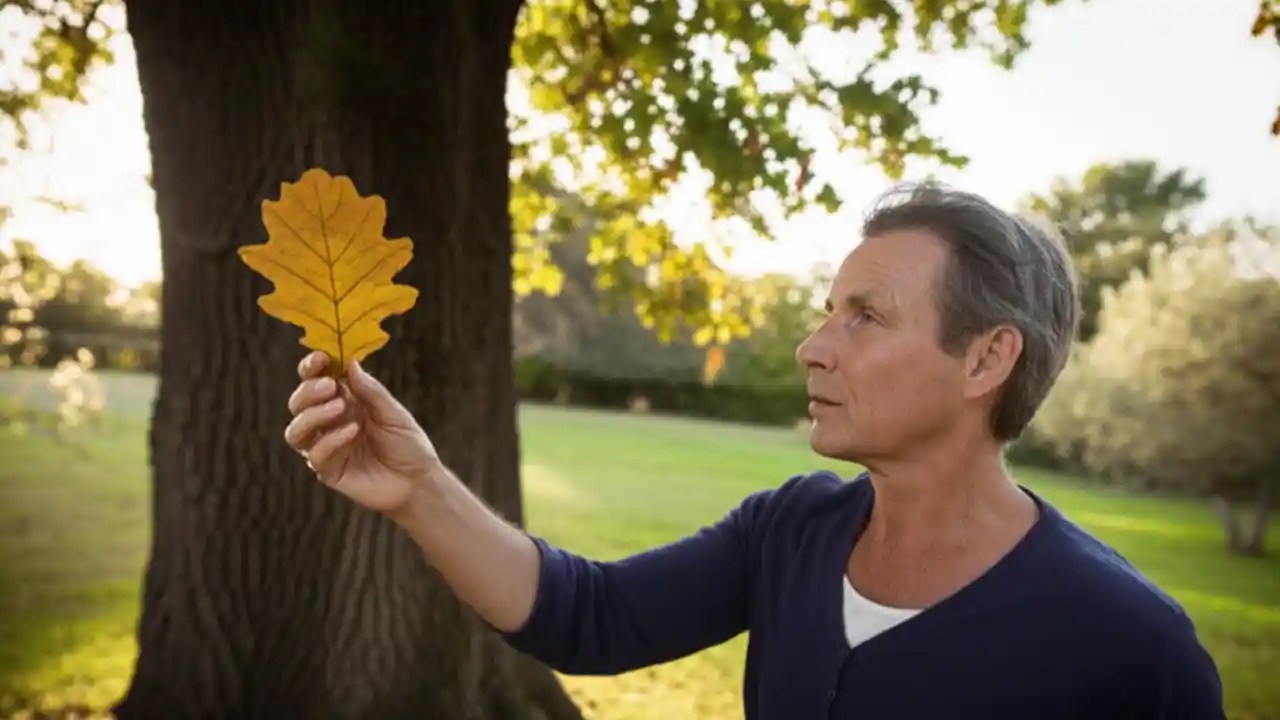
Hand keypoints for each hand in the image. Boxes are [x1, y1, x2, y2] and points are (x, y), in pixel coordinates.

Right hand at [285, 351, 439, 516]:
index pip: (315, 380)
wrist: (418, 481)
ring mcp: (326, 447)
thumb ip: (371, 390)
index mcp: (343, 401)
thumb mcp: (393, 412)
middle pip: (298, 403)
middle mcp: (329, 423)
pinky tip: (352, 432)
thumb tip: (350, 362)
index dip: (312, 366)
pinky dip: (330, 440)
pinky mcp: (329, 471)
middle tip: (330, 386)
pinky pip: (315, 455)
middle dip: (308, 391)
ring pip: (296, 431)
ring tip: (339, 407)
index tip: (321, 357)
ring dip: (312, 415)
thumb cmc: (407, 443)